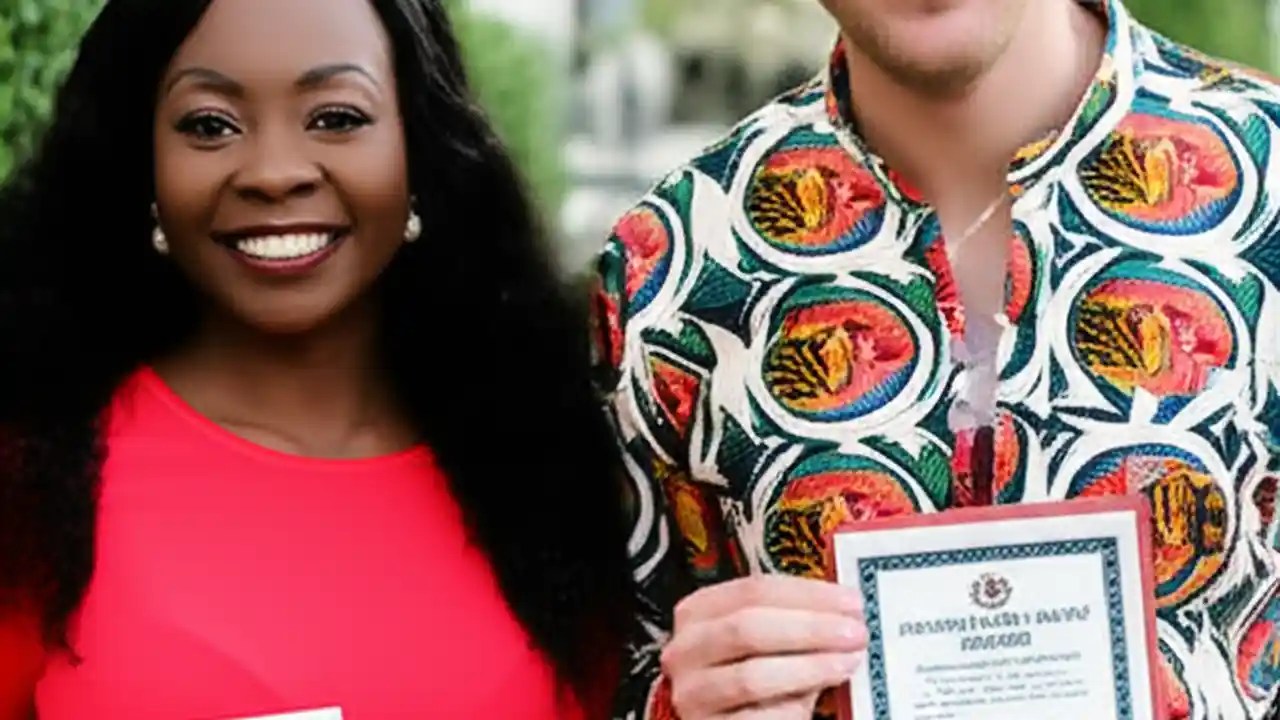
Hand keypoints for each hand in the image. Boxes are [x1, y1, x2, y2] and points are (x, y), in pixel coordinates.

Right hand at [661, 575, 866, 718]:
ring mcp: (691, 693)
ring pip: (752, 676)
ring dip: (809, 667)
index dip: (807, 594)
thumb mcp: (766, 642)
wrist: (732, 719)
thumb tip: (848, 610)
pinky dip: (793, 709)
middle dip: (810, 628)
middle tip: (855, 633)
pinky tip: (817, 702)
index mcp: (698, 612)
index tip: (852, 602)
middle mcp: (686, 650)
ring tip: (847, 663)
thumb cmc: (753, 677)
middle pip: (748, 626)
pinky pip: (756, 718)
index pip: (752, 590)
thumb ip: (793, 622)